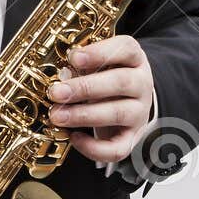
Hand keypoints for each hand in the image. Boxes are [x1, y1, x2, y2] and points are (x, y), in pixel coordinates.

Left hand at [47, 35, 153, 163]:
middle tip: (56, 92)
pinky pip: (118, 148)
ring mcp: (139, 112)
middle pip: (120, 82)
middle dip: (84, 88)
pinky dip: (94, 147)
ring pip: (118, 113)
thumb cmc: (107, 78)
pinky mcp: (132, 138)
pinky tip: (74, 138)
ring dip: (84, 115)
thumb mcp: (98, 65)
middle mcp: (141, 84)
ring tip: (57, 116)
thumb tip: (61, 75)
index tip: (73, 57)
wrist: (130, 103)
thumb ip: (81, 67)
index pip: (126, 49)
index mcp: (134, 59)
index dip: (100, 52)